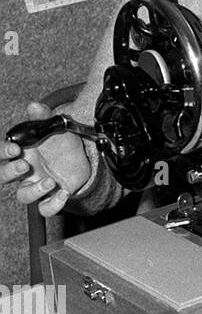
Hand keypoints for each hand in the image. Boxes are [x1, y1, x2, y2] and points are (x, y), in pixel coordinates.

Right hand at [1, 102, 90, 216]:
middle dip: (10, 172)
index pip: (2, 154)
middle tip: (24, 165)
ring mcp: (36, 185)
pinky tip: (64, 193)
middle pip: (4, 177)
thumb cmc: (59, 143)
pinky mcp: (51, 197)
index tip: (15, 149)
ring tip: (50, 181)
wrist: (80, 160)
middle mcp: (24, 172)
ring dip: (34, 190)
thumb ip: (43, 116)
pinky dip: (54, 203)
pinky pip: (46, 208)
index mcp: (20, 154)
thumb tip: (34, 105)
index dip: (3, 152)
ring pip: (23, 196)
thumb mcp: (54, 127)